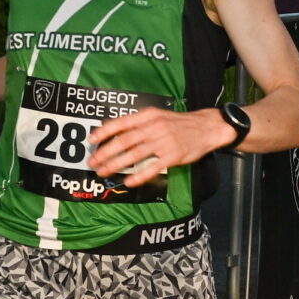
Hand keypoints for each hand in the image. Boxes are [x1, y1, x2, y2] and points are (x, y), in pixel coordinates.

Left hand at [86, 105, 229, 192]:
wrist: (207, 127)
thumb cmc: (178, 123)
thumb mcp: (158, 116)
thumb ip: (138, 123)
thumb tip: (113, 129)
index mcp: (149, 116)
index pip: (122, 122)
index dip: (105, 131)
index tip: (92, 140)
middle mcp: (154, 127)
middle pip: (125, 141)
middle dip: (106, 152)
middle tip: (93, 162)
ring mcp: (164, 142)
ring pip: (135, 155)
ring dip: (116, 165)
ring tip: (104, 172)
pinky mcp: (173, 156)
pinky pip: (152, 168)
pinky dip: (139, 176)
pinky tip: (128, 182)